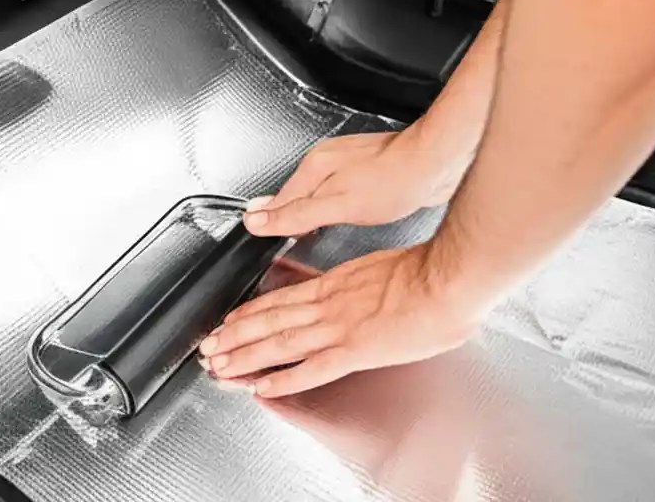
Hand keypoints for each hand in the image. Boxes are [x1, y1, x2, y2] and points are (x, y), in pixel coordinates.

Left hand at [197, 245, 478, 397]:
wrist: (445, 280)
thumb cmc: (428, 274)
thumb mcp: (382, 268)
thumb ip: (363, 282)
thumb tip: (362, 286)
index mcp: (336, 284)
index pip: (282, 298)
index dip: (251, 311)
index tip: (231, 319)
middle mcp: (329, 304)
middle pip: (270, 319)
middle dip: (235, 335)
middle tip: (209, 346)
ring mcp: (338, 327)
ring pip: (279, 342)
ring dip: (245, 354)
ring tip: (220, 364)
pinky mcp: (354, 350)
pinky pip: (310, 368)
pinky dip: (283, 378)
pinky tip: (263, 387)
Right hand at [244, 130, 466, 236]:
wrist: (436, 164)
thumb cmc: (394, 180)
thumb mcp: (336, 205)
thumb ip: (295, 214)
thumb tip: (257, 219)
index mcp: (314, 167)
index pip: (278, 200)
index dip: (271, 222)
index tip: (262, 236)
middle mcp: (327, 161)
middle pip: (296, 194)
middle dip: (290, 216)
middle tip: (284, 238)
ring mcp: (348, 164)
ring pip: (319, 191)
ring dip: (313, 210)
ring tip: (309, 230)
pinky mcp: (367, 170)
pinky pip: (341, 191)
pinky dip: (337, 205)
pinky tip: (346, 215)